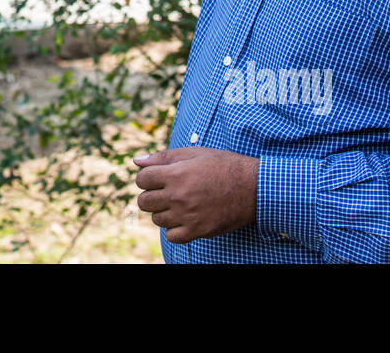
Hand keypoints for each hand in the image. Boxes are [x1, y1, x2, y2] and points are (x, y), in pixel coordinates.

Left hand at [134, 146, 258, 242]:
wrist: (253, 187)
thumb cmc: (223, 166)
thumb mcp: (194, 153)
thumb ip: (163, 157)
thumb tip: (136, 161)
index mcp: (175, 173)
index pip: (142, 179)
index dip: (146, 178)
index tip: (156, 178)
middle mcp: (178, 196)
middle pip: (144, 201)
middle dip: (151, 195)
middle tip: (165, 192)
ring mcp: (187, 215)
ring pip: (157, 219)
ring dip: (163, 212)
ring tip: (178, 204)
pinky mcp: (198, 230)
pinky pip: (172, 236)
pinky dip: (174, 229)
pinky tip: (184, 219)